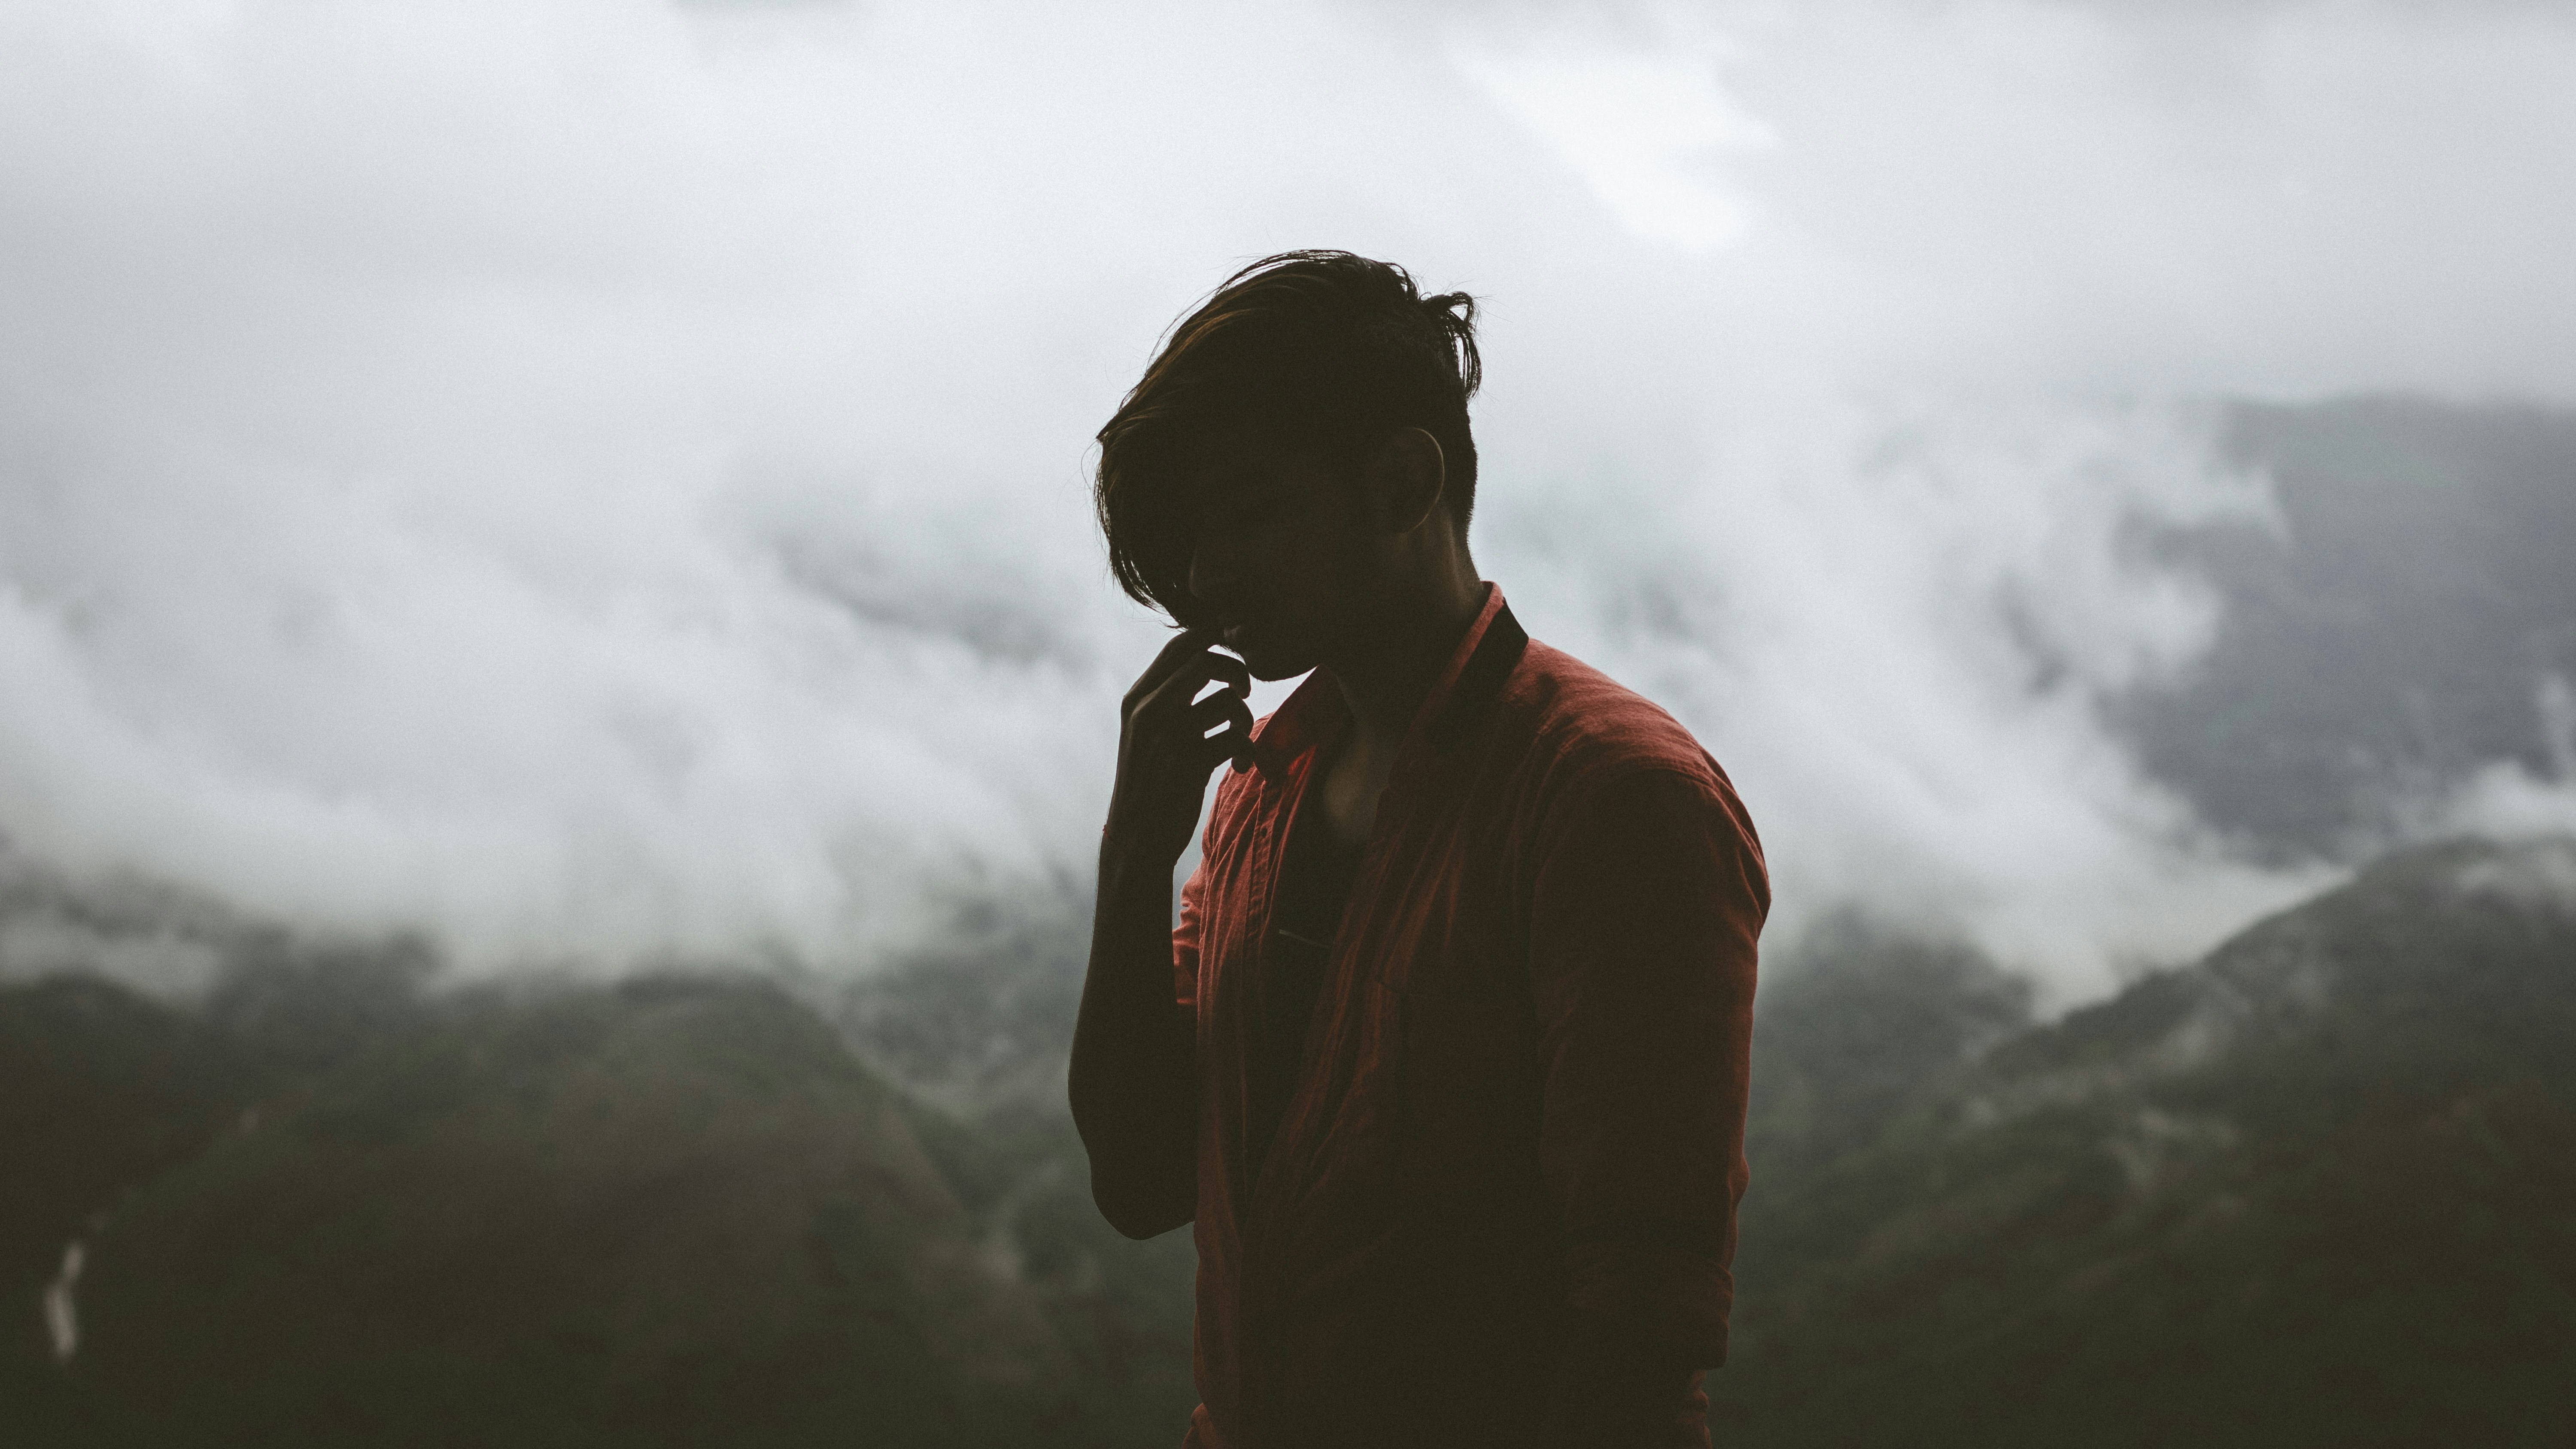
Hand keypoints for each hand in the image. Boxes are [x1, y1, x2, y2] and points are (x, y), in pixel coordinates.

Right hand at [1103, 628, 1254, 863]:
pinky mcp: (1188, 764)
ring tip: (1239, 739)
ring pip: (1227, 699)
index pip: (1180, 643)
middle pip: (1205, 659)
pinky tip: (1241, 767)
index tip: (1237, 656)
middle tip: (1243, 692)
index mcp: (1138, 697)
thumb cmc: (1152, 782)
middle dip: (1237, 671)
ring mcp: (1166, 736)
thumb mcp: (1151, 732)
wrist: (1137, 839)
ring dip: (1244, 718)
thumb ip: (1172, 697)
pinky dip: (1249, 752)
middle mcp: (1148, 710)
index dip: (1216, 638)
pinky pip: (1236, 739)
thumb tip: (1210, 659)